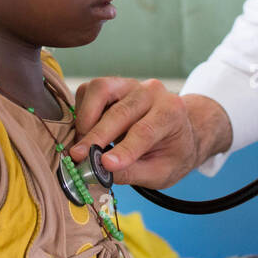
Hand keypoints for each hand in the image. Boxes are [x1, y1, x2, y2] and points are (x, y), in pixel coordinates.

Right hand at [70, 78, 231, 188]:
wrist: (178, 132)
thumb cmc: (171, 153)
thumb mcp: (160, 173)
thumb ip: (130, 173)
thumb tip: (98, 172)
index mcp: (171, 112)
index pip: (145, 130)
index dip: (124, 149)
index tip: (106, 164)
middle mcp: (152, 92)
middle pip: (120, 111)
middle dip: (97, 136)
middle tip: (79, 157)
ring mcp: (130, 84)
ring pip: (100, 89)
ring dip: (86, 118)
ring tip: (83, 144)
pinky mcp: (112, 84)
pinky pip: (89, 91)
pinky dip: (81, 111)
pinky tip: (85, 132)